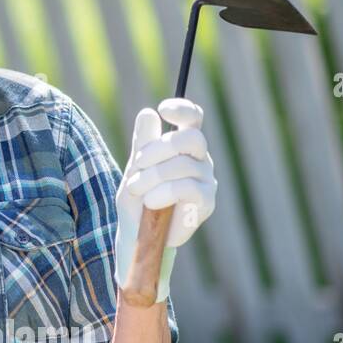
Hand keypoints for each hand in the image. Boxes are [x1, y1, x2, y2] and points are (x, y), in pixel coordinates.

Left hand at [113, 98, 217, 302]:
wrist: (138, 234)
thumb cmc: (138, 198)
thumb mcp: (135, 168)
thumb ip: (143, 142)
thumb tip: (148, 113)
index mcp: (183, 146)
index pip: (193, 118)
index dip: (183, 109)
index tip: (164, 109)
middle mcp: (199, 159)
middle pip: (191, 138)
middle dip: (158, 148)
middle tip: (137, 164)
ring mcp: (207, 180)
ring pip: (182, 164)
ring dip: (152, 176)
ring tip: (138, 191)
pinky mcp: (207, 202)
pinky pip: (186, 187)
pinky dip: (163, 192)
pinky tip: (151, 202)